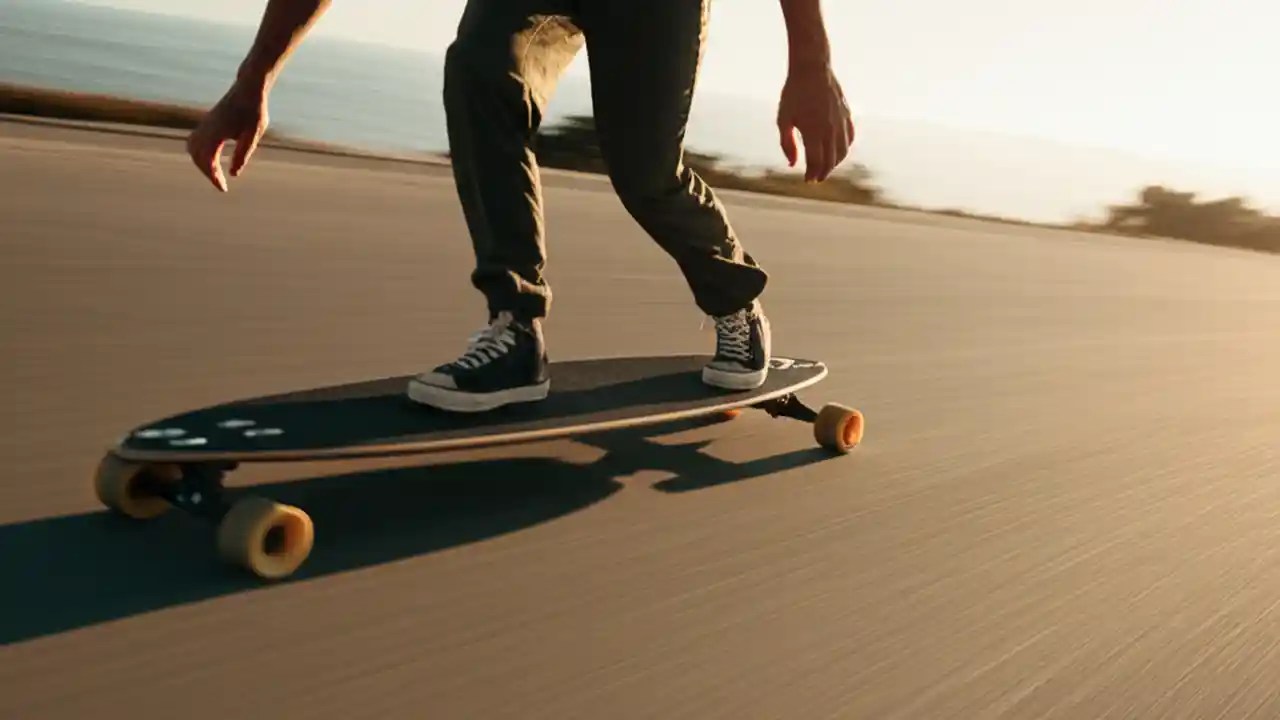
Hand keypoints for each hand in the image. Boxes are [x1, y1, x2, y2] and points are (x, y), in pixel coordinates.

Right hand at [186, 83, 269, 191]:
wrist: (248, 90)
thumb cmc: (254, 111)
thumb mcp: (254, 135)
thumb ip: (243, 153)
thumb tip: (233, 174)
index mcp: (216, 131)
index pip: (208, 159)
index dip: (213, 176)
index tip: (223, 188)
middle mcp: (206, 128)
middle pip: (197, 156)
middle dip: (207, 173)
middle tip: (222, 185)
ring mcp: (205, 124)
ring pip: (193, 148)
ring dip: (201, 163)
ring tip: (215, 175)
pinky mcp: (207, 122)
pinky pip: (195, 141)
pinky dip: (199, 153)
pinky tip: (210, 161)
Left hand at [777, 64, 853, 181]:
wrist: (812, 69)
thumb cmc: (793, 94)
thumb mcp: (783, 119)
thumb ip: (787, 144)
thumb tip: (792, 164)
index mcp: (813, 132)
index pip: (816, 162)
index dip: (812, 174)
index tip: (807, 180)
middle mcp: (830, 130)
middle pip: (831, 161)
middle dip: (823, 172)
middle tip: (815, 178)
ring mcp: (841, 122)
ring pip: (843, 152)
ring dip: (835, 163)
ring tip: (825, 167)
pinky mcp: (847, 115)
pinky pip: (850, 138)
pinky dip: (845, 149)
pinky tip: (837, 151)